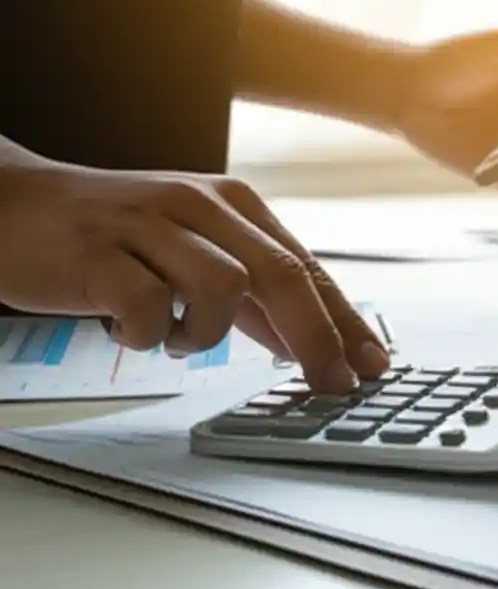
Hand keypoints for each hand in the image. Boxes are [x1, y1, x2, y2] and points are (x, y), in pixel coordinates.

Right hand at [0, 158, 387, 392]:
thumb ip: (251, 292)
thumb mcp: (196, 250)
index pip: (305, 267)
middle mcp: (199, 205)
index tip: (371, 364)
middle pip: (283, 275)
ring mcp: (149, 224)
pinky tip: (133, 328)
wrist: (14, 205)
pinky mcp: (99, 252)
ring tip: (176, 337)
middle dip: (317, 338)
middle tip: (328, 383)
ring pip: (224, 286)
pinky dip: (150, 331)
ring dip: (208, 333)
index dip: (344, 320)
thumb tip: (309, 341)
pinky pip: (149, 304)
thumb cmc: (115, 235)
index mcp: (232, 205)